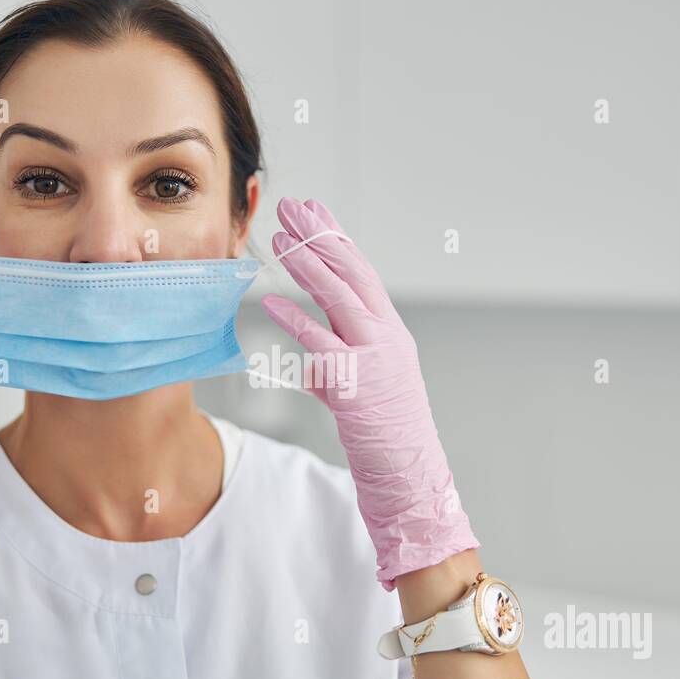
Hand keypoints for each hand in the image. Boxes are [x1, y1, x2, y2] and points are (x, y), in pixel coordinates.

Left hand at [261, 197, 478, 589]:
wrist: (410, 471)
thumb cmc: (387, 433)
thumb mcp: (369, 386)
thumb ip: (342, 361)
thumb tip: (310, 355)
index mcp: (390, 331)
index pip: (362, 272)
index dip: (336, 239)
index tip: (314, 212)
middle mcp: (386, 335)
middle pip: (352, 272)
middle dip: (320, 236)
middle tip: (293, 207)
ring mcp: (374, 356)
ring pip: (340, 297)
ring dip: (306, 265)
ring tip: (279, 239)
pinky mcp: (356, 381)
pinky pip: (320, 343)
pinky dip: (294, 318)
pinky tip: (269, 300)